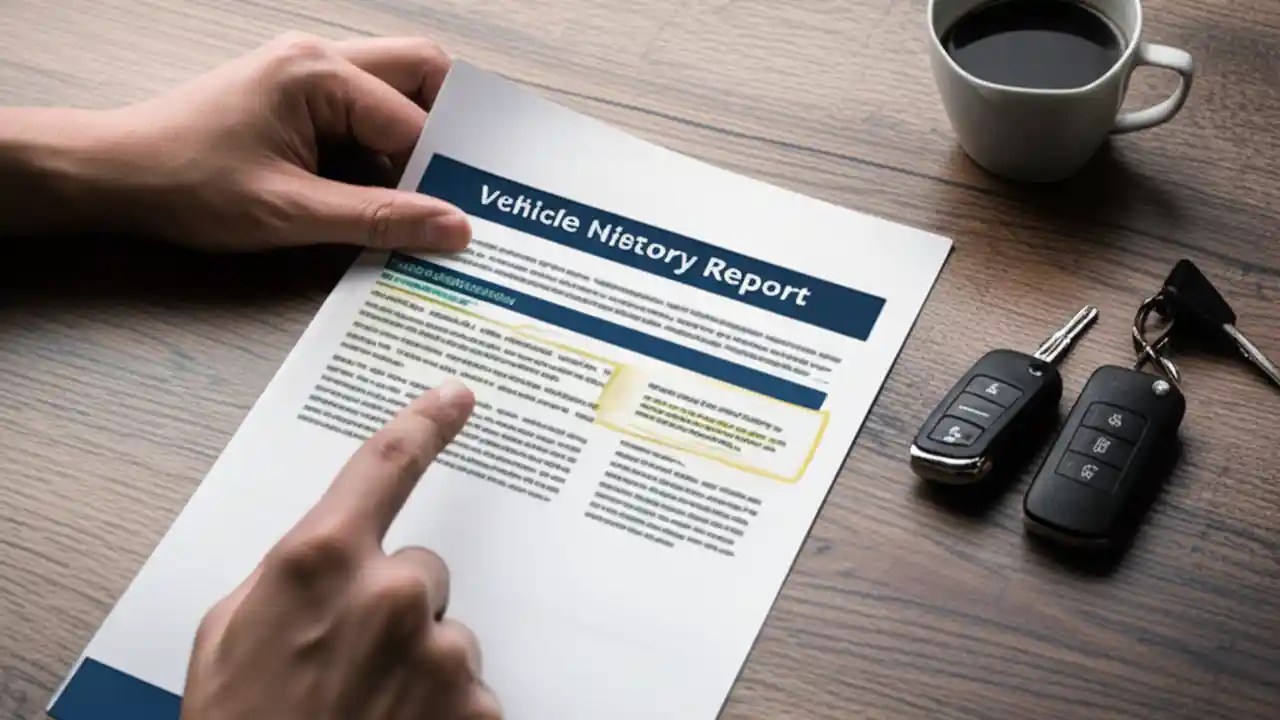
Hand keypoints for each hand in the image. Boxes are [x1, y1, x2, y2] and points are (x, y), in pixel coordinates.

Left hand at [0, 33, 469, 250]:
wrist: (115, 174)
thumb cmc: (188, 185)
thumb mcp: (292, 213)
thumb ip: (379, 219)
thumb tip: (453, 227)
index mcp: (319, 74)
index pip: (414, 121)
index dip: (444, 172)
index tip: (466, 217)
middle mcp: (319, 59)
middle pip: (420, 73)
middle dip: (448, 130)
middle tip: (461, 187)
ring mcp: (308, 72)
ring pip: (396, 90)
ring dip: (413, 142)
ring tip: (420, 197)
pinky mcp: (297, 96)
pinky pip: (364, 111)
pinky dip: (382, 150)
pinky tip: (382, 194)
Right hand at [181, 379, 500, 719]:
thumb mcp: (228, 634)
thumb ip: (288, 575)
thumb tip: (323, 557)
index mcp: (320, 562)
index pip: (386, 464)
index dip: (424, 422)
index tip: (455, 397)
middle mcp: (391, 593)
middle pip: (421, 568)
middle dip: (394, 604)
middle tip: (349, 660)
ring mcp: (441, 651)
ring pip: (447, 632)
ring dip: (418, 661)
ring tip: (367, 707)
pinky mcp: (477, 705)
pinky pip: (470, 687)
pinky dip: (442, 708)